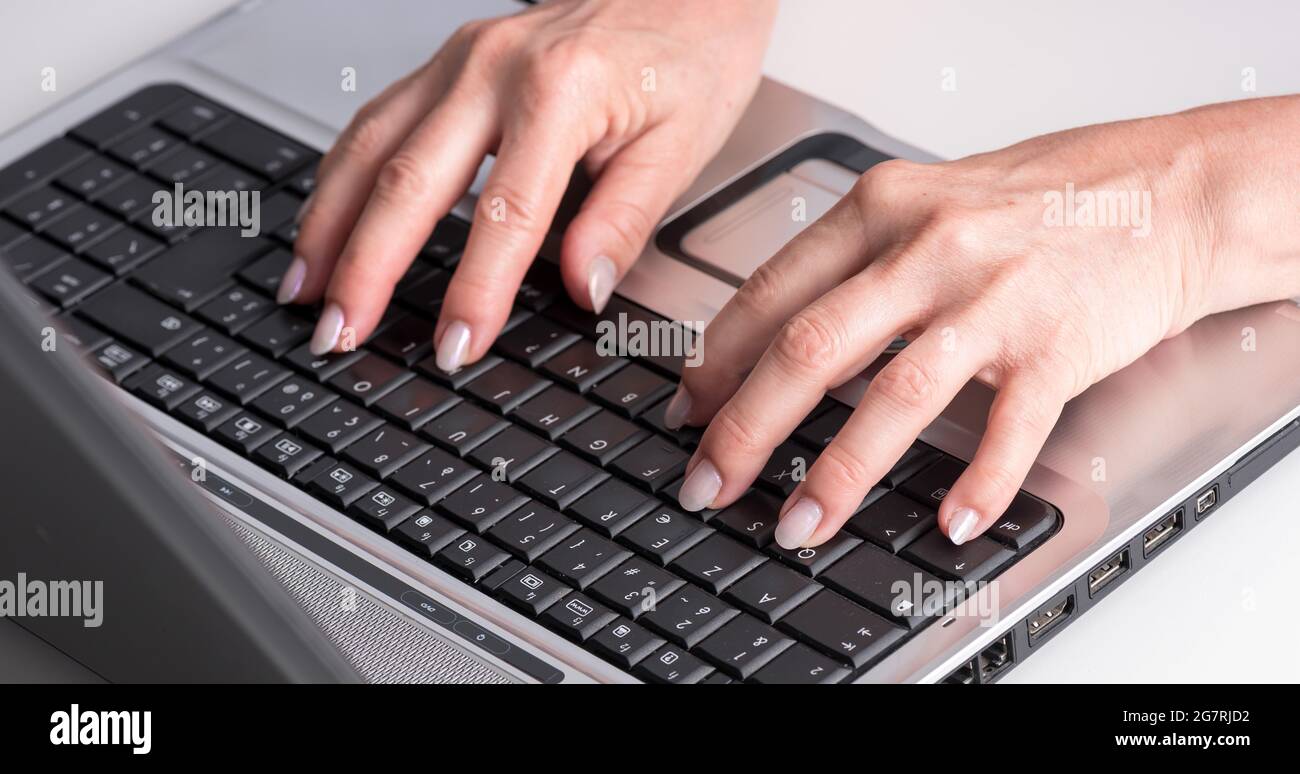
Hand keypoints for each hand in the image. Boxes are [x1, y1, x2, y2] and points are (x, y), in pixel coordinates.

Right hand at [285, 0, 775, 363]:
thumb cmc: (690, 53)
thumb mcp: (681, 144)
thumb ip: (624, 221)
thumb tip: (582, 288)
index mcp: (558, 91)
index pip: (503, 216)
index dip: (473, 291)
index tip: (454, 346)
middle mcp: (494, 68)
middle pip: (408, 182)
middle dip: (365, 268)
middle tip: (338, 332)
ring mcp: (461, 59)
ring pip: (370, 146)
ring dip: (330, 223)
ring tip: (305, 288)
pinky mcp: (449, 62)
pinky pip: (377, 121)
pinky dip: (342, 177)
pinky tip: (327, 219)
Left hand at [669, 100, 1299, 548]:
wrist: (1167, 188)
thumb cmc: (1041, 198)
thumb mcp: (926, 200)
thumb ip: (854, 261)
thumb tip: (770, 337)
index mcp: (881, 208)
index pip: (770, 293)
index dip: (715, 362)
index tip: (686, 412)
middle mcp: (928, 249)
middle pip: (810, 349)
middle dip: (745, 428)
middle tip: (710, 483)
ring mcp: (993, 298)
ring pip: (893, 395)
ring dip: (837, 472)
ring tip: (800, 524)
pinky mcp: (1057, 346)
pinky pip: (1006, 428)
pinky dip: (977, 482)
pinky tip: (950, 522)